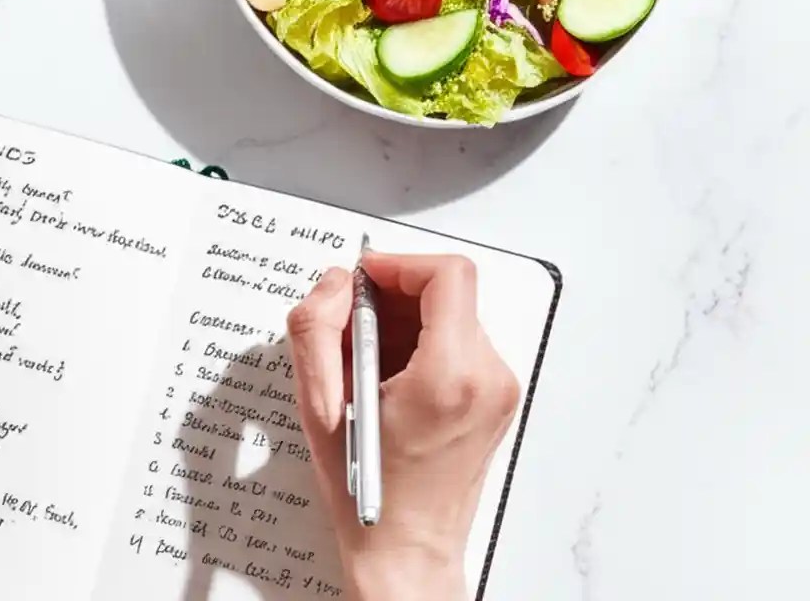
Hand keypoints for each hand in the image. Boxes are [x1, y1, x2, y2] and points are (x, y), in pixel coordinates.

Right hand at [286, 254, 519, 600]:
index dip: (398, 265)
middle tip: (352, 327)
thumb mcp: (321, 406)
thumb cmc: (370, 494)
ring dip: (405, 322)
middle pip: (448, 293)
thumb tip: (335, 286)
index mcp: (451, 376)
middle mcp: (486, 379)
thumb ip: (317, 329)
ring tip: (367, 363)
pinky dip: (420, 344)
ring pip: (453, 316)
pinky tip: (388, 378)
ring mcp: (497, 390)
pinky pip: (458, 344)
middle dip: (394, 297)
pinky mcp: (494, 400)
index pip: (446, 275)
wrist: (406, 550)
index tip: (366, 277)